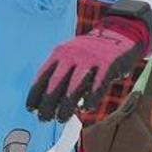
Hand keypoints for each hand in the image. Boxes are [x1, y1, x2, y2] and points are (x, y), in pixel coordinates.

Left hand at [26, 16, 148, 121]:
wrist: (120, 32)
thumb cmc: (91, 54)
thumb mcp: (72, 57)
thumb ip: (62, 76)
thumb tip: (50, 104)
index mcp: (60, 53)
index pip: (43, 75)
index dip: (35, 93)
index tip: (31, 109)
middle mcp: (73, 54)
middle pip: (56, 82)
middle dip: (48, 103)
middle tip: (44, 119)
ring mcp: (90, 59)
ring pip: (74, 86)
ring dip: (66, 105)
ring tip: (61, 118)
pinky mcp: (108, 64)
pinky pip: (98, 84)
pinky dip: (91, 98)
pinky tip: (86, 109)